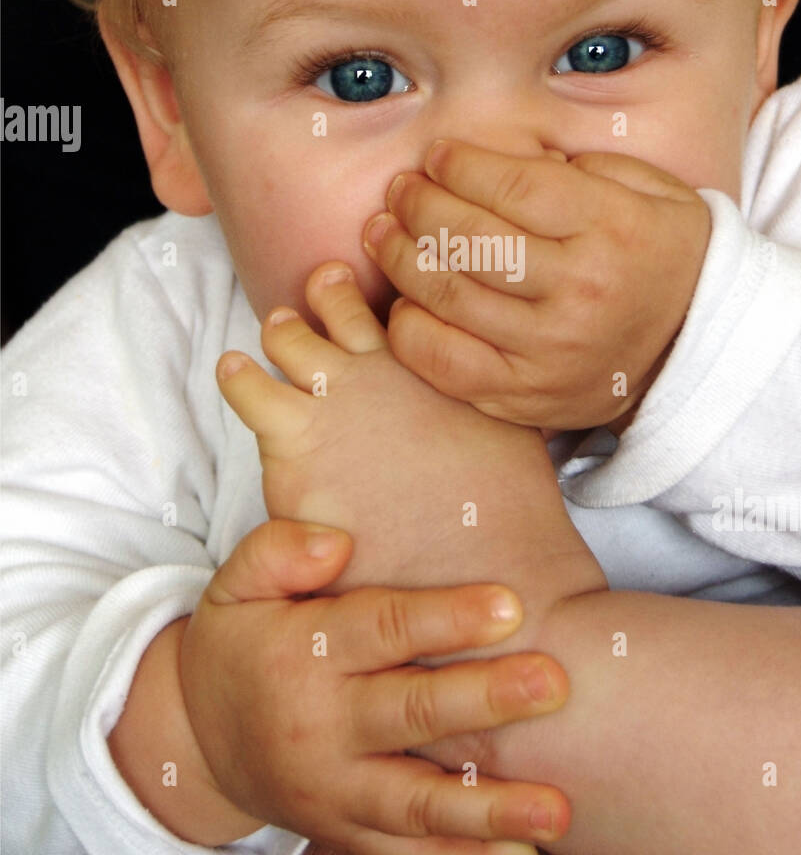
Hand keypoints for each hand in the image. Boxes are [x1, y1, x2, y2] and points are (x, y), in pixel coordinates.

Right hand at [179, 517, 576, 854]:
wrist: (192, 741)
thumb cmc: (240, 643)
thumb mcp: (235, 583)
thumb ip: (280, 549)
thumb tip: (337, 541)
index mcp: (303, 655)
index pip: (382, 631)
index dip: (446, 619)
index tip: (512, 606)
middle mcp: (321, 729)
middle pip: (413, 715)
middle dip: (488, 702)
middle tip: (556, 685)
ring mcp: (334, 791)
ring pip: (417, 805)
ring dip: (490, 808)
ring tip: (558, 806)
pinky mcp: (345, 833)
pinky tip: (524, 853)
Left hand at [215, 264, 605, 617]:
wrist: (480, 573)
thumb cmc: (506, 510)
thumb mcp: (511, 423)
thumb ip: (483, 385)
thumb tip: (483, 369)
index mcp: (430, 362)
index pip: (393, 297)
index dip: (388, 288)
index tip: (379, 281)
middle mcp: (378, 373)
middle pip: (334, 302)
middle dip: (327, 293)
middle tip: (325, 288)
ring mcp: (330, 405)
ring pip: (284, 336)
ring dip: (281, 328)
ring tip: (276, 326)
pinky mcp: (291, 451)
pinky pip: (246, 391)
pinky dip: (239, 374)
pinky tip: (235, 370)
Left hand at [361, 139, 710, 430]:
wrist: (697, 350)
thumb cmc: (664, 257)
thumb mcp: (650, 191)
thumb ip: (578, 166)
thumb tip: (498, 157)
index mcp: (612, 230)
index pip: (512, 188)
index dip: (460, 166)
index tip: (436, 156)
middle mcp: (580, 293)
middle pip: (470, 239)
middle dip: (419, 205)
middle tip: (401, 191)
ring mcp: (550, 352)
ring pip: (447, 296)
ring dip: (401, 258)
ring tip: (385, 233)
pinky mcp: (527, 397)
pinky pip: (444, 363)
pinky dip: (411, 329)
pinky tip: (406, 301)